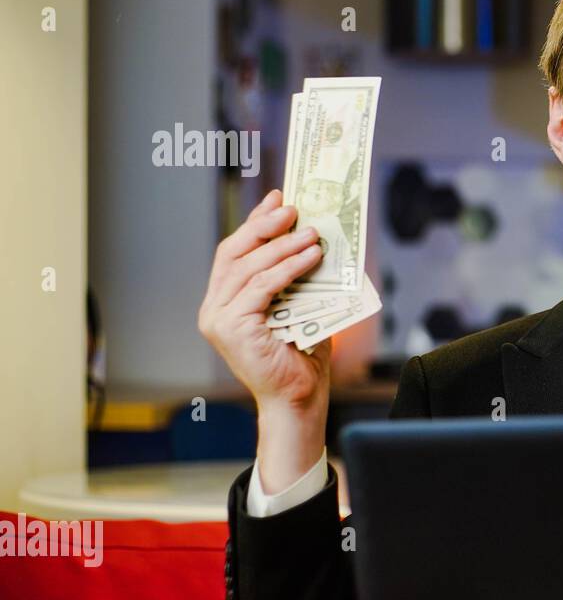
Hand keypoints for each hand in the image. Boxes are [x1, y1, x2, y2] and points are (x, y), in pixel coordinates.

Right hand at [197, 189, 331, 414]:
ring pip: (249, 268)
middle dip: (264, 226)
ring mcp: (218, 319)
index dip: (254, 223)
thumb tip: (312, 238)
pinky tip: (310, 257)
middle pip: (234, 253)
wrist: (298, 400)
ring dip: (282, 245)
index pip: (234, 253)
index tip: (277, 199)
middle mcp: (214, 309)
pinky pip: (262, 288)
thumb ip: (294, 278)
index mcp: (223, 303)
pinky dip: (288, 269)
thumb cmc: (301, 358)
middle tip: (292, 207)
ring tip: (311, 232)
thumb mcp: (298, 308)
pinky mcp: (232, 329)